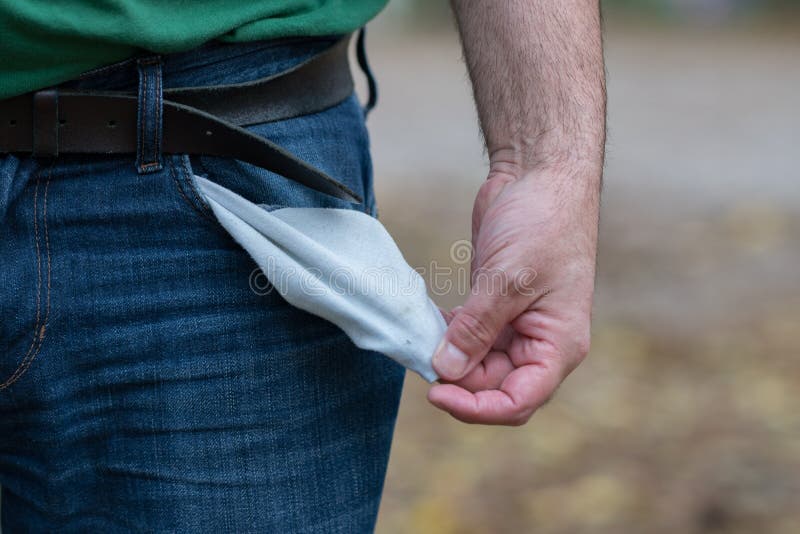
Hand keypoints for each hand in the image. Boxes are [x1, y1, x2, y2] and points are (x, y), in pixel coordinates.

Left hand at [428, 156, 599, 424]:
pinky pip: (469, 336)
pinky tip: (427, 322)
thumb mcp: (508, 279)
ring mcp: (517, 324)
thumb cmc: (543, 222)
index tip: (437, 393)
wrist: (541, 174)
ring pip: (478, 363)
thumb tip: (446, 371)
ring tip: (421, 338)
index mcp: (558, 345)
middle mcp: (540, 342)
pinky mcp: (496, 304)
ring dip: (449, 357)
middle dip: (457, 378)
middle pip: (494, 386)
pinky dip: (447, 334)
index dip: (477, 408)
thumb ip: (476, 328)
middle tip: (421, 356)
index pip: (518, 401)